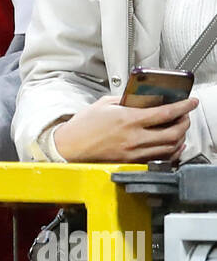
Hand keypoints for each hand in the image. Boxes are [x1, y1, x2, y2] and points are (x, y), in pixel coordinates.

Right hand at [51, 95, 198, 162]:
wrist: (70, 148)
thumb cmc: (83, 127)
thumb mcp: (104, 104)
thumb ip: (126, 100)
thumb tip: (143, 97)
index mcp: (128, 120)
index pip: (165, 113)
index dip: (183, 107)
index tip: (190, 102)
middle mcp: (134, 138)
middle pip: (173, 132)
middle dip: (185, 122)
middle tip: (186, 115)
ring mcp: (134, 153)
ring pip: (170, 147)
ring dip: (180, 137)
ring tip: (180, 128)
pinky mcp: (132, 162)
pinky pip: (160, 158)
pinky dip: (171, 151)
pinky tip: (172, 144)